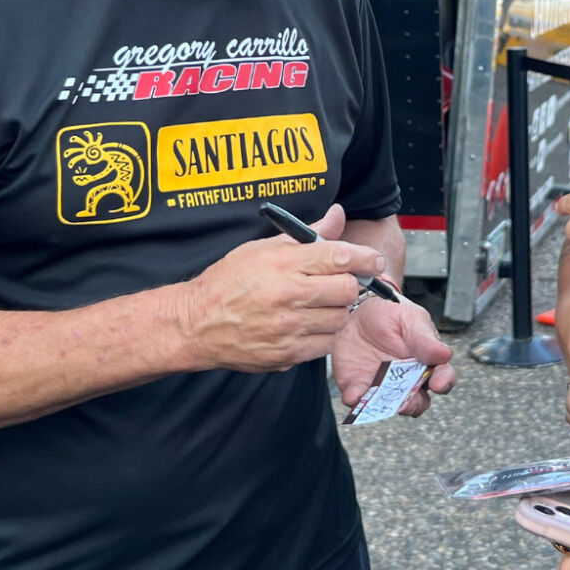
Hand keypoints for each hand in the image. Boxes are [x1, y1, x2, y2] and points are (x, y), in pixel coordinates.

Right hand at [177, 204, 386, 372]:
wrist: (196, 323)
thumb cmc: (227, 282)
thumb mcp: (261, 248)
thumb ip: (305, 234)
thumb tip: (337, 215)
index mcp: (283, 264)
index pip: (339, 256)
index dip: (365, 258)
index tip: (374, 261)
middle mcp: (289, 295)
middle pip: (347, 290)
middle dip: (349, 285)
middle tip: (339, 283)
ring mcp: (289, 328)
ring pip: (340, 319)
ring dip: (336, 310)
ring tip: (318, 304)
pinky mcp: (287, 354)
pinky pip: (326, 345)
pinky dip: (324, 334)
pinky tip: (308, 324)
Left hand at [333, 290, 457, 416]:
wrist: (356, 310)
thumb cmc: (391, 313)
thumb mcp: (411, 319)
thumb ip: (425, 339)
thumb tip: (445, 355)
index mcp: (427, 362)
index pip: (443, 377)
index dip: (444, 382)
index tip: (438, 383)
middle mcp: (408, 380)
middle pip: (418, 401)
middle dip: (414, 404)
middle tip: (407, 401)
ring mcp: (383, 386)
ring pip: (390, 406)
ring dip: (386, 407)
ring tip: (379, 399)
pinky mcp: (359, 387)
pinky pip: (359, 400)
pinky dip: (356, 400)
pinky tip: (354, 394)